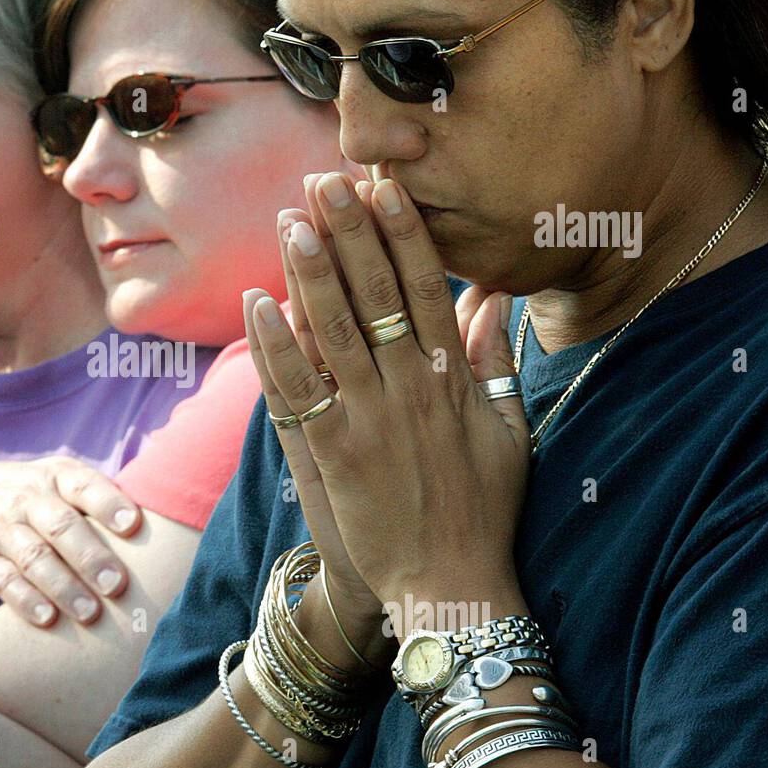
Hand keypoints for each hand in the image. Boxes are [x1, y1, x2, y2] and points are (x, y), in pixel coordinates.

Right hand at [0, 459, 140, 626]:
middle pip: (60, 526)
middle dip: (90, 557)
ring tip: (90, 614)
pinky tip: (48, 619)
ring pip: (33, 557)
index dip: (108, 504)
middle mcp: (27, 499)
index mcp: (54, 477)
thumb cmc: (33, 498)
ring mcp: (2, 530)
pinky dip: (25, 600)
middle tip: (118, 585)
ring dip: (63, 587)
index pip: (84, 486)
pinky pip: (5, 580)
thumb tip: (164, 519)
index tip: (133, 527)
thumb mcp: (58, 482)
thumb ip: (100, 496)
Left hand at [246, 171, 529, 640]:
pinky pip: (298, 389)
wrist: (451, 586)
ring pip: (335, 331)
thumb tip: (491, 302)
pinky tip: (257, 304)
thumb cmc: (483, 510)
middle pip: (377, 296)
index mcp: (454, 380)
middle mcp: (411, 389)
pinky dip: (275, 346)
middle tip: (327, 181)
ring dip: (311, 273)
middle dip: (351, 234)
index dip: (404, 234)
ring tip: (292, 221)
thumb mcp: (510, 432)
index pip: (428, 288)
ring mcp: (369, 420)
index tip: (386, 187)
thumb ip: (497, 364)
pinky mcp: (332, 454)